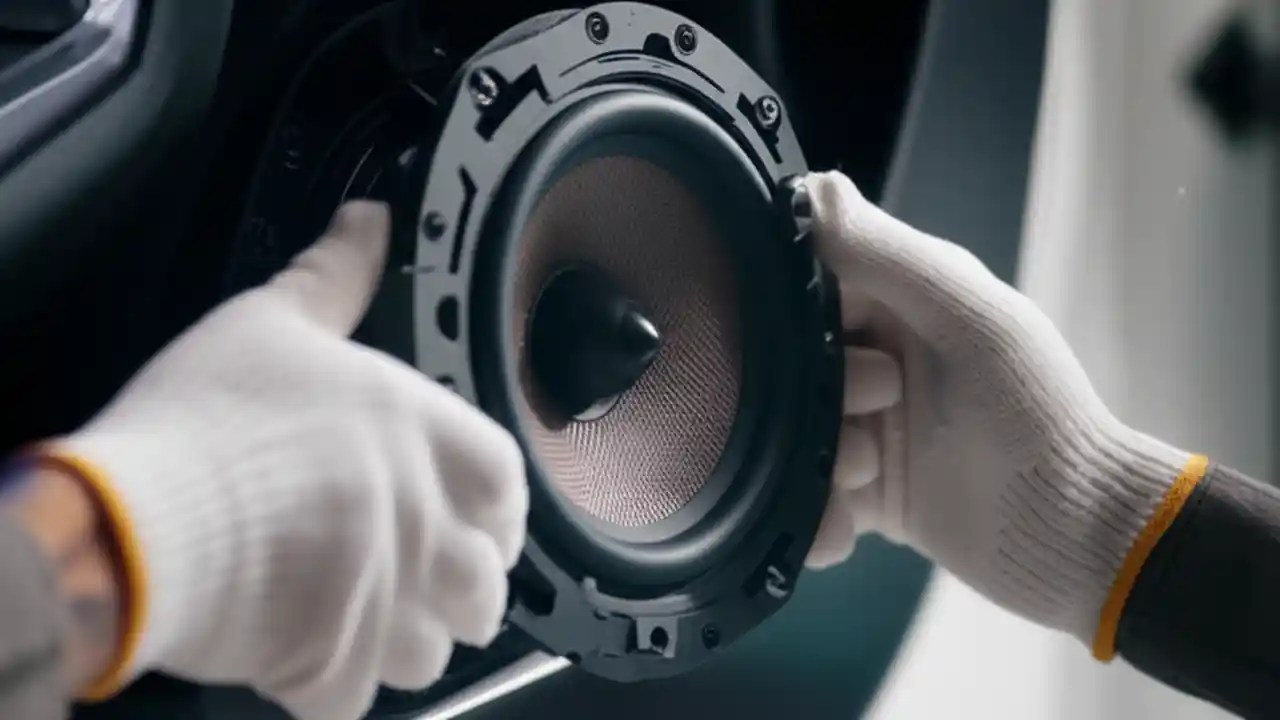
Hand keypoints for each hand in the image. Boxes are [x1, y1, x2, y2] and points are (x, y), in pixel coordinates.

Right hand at [49, 202, 527, 719]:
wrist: (131, 520)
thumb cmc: (200, 422)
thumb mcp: (269, 324)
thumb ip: (334, 276)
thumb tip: (369, 223)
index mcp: (422, 434)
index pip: (507, 483)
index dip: (500, 508)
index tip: (484, 521)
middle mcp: (422, 518)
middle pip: (486, 581)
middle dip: (465, 586)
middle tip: (428, 579)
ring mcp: (385, 598)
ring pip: (434, 648)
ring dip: (409, 638)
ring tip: (371, 621)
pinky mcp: (334, 664)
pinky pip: (358, 696)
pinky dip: (337, 685)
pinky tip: (309, 655)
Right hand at [802, 172, 1189, 646]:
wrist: (1073, 535)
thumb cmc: (1032, 411)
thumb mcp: (965, 318)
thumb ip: (886, 255)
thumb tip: (810, 185)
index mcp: (898, 301)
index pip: (807, 284)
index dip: (790, 310)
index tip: (798, 343)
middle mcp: (872, 358)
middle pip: (788, 367)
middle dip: (808, 399)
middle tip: (866, 419)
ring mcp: (865, 428)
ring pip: (790, 435)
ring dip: (818, 462)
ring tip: (868, 478)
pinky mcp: (863, 494)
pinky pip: (806, 497)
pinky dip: (816, 517)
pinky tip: (845, 527)